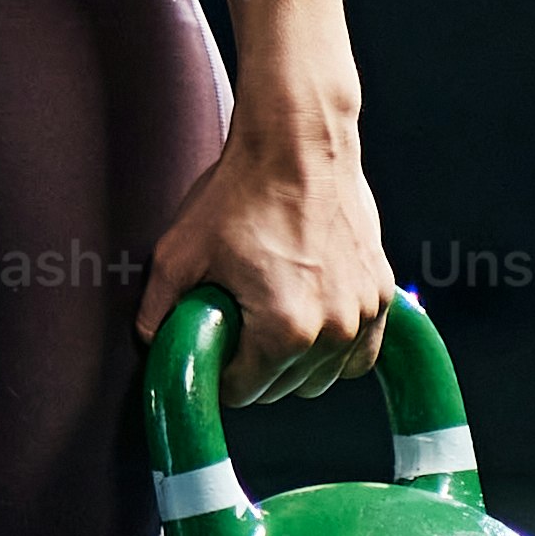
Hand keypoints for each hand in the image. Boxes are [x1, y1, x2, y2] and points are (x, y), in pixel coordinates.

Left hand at [135, 110, 393, 401]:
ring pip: (324, 375)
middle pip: (286, 388)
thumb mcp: (179, 253)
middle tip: (236, 325)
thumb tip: (152, 343)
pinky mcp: (382, 293)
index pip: (245, 391)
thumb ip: (159, 309)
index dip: (220, 374)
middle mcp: (334, 331)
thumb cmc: (239, 194)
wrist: (297, 144)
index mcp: (285, 331)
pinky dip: (336, 348)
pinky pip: (360, 351)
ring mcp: (365, 313)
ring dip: (297, 362)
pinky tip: (309, 321)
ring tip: (269, 318)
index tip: (213, 349)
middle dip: (256, 367)